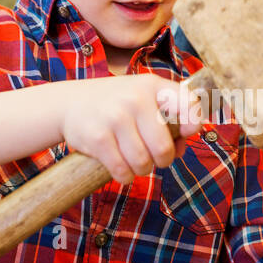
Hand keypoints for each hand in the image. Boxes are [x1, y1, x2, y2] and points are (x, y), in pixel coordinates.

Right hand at [60, 74, 203, 184]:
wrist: (69, 103)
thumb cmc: (116, 105)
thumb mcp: (143, 99)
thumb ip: (169, 120)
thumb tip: (181, 149)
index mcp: (153, 87)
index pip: (189, 106)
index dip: (192, 125)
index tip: (185, 133)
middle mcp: (135, 99)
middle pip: (164, 149)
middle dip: (162, 161)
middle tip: (153, 157)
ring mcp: (115, 117)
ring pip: (143, 164)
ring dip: (141, 170)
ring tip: (134, 161)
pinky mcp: (97, 137)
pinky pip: (122, 171)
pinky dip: (124, 176)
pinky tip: (120, 167)